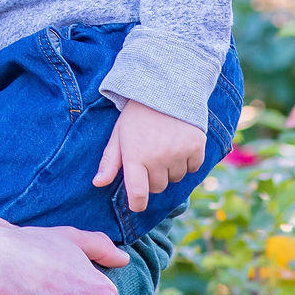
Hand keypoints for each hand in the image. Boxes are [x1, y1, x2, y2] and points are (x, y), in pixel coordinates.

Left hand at [94, 99, 205, 214]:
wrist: (165, 90)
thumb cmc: (137, 116)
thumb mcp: (118, 136)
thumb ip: (109, 162)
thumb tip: (98, 183)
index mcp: (135, 157)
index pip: (138, 193)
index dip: (137, 204)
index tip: (137, 204)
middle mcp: (158, 158)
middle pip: (158, 186)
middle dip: (153, 177)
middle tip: (150, 156)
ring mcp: (179, 153)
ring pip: (176, 178)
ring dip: (171, 169)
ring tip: (164, 147)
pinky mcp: (196, 147)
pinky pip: (193, 167)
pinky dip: (188, 161)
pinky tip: (179, 144)